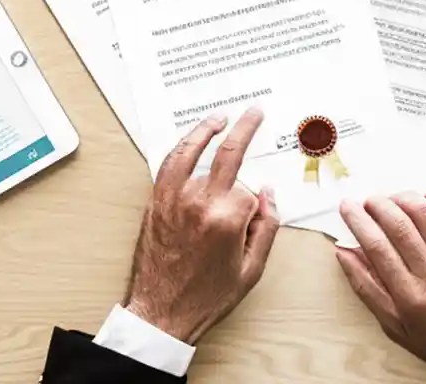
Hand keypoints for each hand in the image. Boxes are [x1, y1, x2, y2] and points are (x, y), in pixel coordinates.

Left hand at [123, 108, 280, 343]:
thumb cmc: (207, 297)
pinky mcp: (157, 202)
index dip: (254, 206)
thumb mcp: (252, 270)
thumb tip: (268, 195)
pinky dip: (182, 147)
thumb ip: (267, 228)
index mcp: (227, 221)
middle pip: (229, 153)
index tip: (251, 219)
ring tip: (221, 118)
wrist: (162, 313)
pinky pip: (170, 165)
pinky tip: (191, 140)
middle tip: (255, 113)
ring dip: (208, 130)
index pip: (250, 193)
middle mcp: (200, 203)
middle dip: (246, 128)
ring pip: (194, 153)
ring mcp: (175, 200)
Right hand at [337, 192, 425, 382]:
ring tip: (391, 198)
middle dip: (377, 205)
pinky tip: (424, 200)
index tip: (347, 207)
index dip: (358, 221)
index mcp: (409, 296)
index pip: (377, 246)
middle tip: (367, 202)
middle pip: (399, 225)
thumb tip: (344, 254)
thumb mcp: (395, 326)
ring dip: (404, 198)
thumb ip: (367, 288)